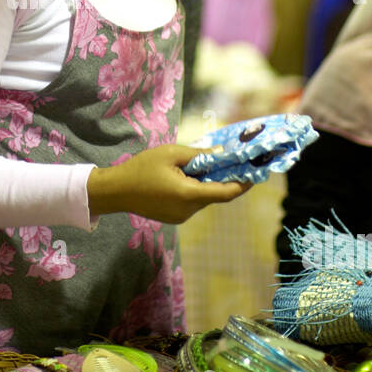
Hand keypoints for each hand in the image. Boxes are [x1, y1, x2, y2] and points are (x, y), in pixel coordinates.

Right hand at [87, 144, 250, 223]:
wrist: (115, 191)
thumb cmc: (141, 168)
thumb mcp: (170, 153)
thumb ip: (198, 154)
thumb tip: (221, 154)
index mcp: (189, 194)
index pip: (226, 193)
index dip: (243, 184)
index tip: (255, 174)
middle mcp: (188, 210)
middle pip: (215, 194)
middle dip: (223, 179)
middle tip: (229, 162)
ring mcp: (181, 217)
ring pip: (203, 198)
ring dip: (206, 183)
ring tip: (195, 166)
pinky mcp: (174, 218)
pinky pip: (192, 203)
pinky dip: (195, 190)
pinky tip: (184, 177)